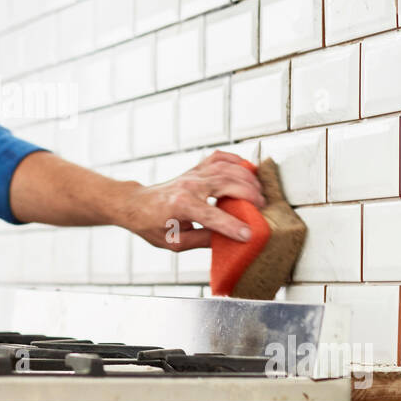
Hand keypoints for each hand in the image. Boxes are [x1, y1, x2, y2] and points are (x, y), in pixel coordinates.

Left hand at [117, 150, 265, 251]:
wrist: (137, 204)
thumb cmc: (152, 224)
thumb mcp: (174, 242)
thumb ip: (201, 241)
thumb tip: (228, 241)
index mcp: (181, 205)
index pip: (212, 216)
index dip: (232, 226)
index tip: (248, 234)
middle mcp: (189, 185)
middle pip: (226, 184)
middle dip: (249, 195)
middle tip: (262, 208)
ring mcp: (193, 174)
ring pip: (226, 168)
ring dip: (247, 178)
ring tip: (260, 192)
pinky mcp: (196, 169)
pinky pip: (219, 157)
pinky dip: (235, 160)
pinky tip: (247, 168)